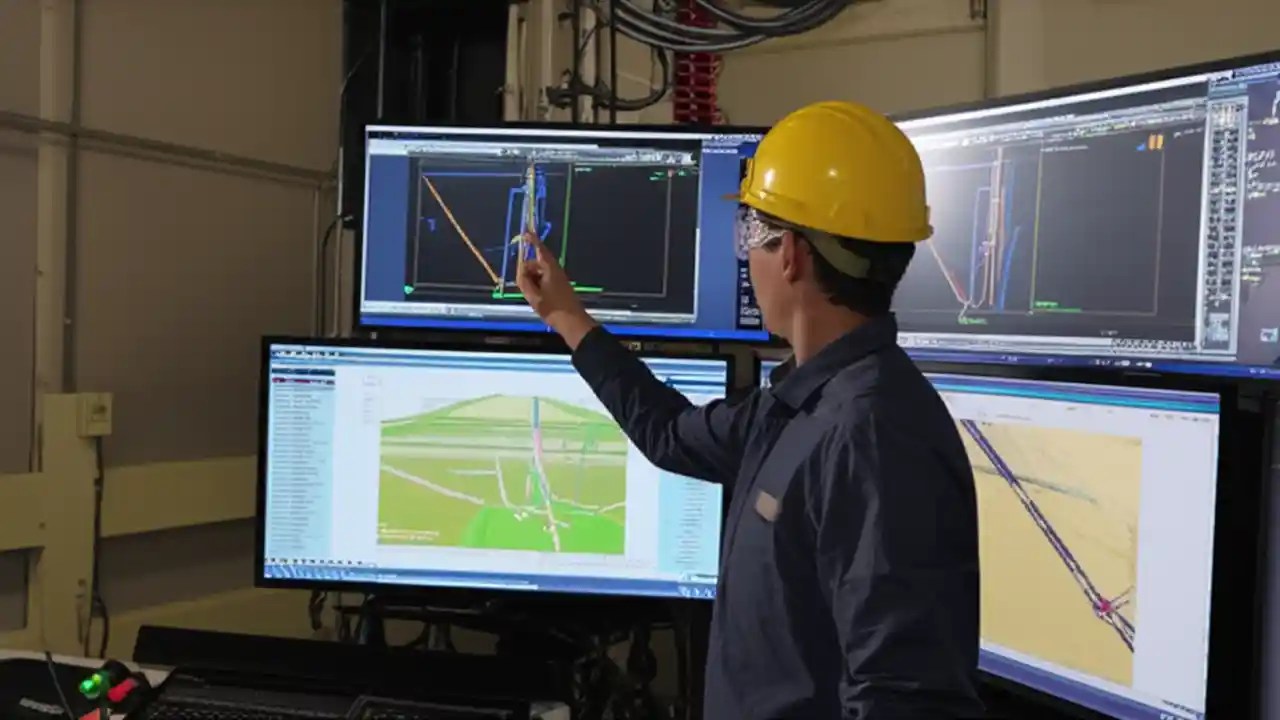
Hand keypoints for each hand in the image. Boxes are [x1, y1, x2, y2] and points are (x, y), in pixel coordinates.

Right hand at [515, 231, 596, 348]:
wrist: (573, 323)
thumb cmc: (553, 309)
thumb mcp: (533, 296)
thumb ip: (524, 281)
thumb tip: (521, 271)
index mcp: (550, 269)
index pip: (540, 250)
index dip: (532, 240)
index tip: (525, 233)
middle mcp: (556, 271)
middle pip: (537, 263)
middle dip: (527, 271)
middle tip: (524, 288)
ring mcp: (559, 279)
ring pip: (540, 273)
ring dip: (532, 280)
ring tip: (533, 298)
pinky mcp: (560, 287)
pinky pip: (545, 280)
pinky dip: (538, 285)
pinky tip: (538, 299)